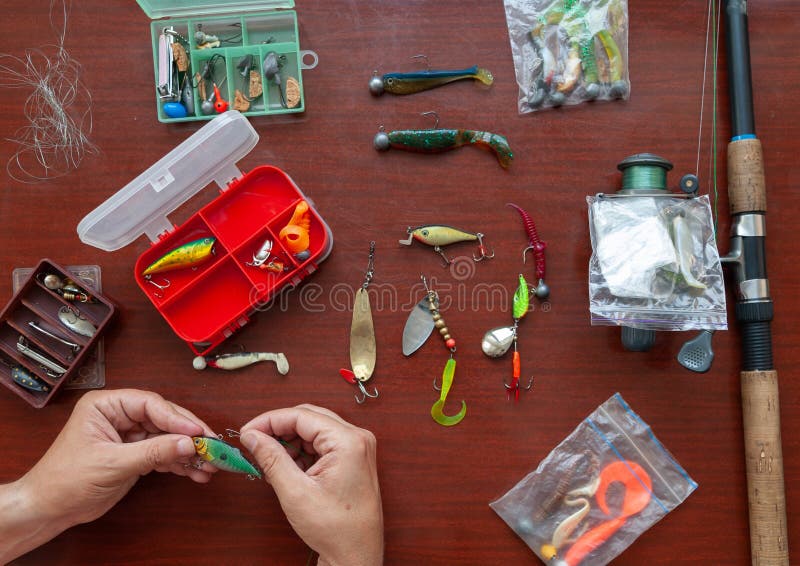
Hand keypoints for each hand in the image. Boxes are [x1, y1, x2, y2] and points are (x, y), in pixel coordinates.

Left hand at [22, 389, 216, 526]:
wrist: (50, 509)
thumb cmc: (65, 480)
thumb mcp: (112, 464)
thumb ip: (153, 452)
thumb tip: (188, 443)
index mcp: (107, 405)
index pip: (151, 404)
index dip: (177, 418)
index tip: (197, 432)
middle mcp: (120, 415)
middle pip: (165, 419)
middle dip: (189, 435)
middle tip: (212, 447)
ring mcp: (129, 435)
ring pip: (168, 437)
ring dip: (189, 452)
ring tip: (210, 464)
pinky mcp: (136, 453)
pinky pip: (164, 454)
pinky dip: (180, 463)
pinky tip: (197, 472)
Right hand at [240, 405, 382, 565]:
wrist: (356, 554)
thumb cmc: (336, 529)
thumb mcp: (296, 492)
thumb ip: (272, 458)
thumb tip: (253, 436)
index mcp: (348, 441)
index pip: (302, 415)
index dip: (270, 420)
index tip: (248, 431)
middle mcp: (356, 439)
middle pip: (308, 418)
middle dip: (278, 428)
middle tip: (253, 441)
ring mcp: (356, 448)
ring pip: (313, 430)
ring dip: (289, 441)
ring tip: (267, 457)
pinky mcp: (351, 458)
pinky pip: (321, 444)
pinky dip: (300, 451)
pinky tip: (284, 465)